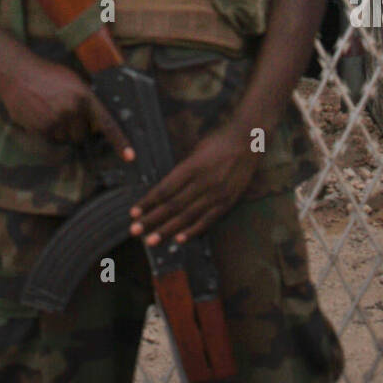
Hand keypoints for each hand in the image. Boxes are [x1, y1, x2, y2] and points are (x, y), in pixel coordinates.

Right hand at [0, 54, 133, 161]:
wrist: (18, 72)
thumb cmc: (46, 74)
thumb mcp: (72, 80)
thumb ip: (86, 99)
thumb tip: (95, 120)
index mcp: (84, 95)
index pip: (107, 122)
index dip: (119, 141)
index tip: (130, 156)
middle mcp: (72, 109)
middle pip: (82, 136)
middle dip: (75, 129)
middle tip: (63, 113)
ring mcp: (55, 120)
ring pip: (65, 139)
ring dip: (60, 131)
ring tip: (48, 111)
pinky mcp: (40, 128)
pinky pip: (50, 140)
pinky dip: (46, 131)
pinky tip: (39, 114)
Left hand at [129, 124, 255, 246]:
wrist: (248, 141)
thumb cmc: (218, 142)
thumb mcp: (195, 151)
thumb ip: (181, 171)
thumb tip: (162, 192)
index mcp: (192, 166)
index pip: (165, 189)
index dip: (148, 203)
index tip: (134, 213)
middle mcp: (204, 181)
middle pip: (173, 206)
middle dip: (152, 220)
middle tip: (135, 231)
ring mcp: (217, 193)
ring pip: (188, 216)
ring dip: (167, 230)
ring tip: (152, 240)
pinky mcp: (228, 202)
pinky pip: (208, 220)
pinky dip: (193, 231)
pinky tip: (179, 239)